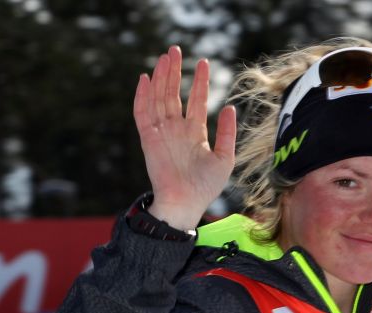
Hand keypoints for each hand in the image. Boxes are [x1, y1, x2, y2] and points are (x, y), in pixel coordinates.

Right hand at [133, 46, 236, 229]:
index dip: (199, 82)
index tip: (204, 62)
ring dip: (161, 78)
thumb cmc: (206, 186)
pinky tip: (146, 78)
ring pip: (159, 98)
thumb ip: (226, 133)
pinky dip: (143, 96)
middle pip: (173, 94)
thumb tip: (229, 107)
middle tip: (175, 50)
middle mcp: (176, 129)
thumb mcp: (224, 158)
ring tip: (164, 57)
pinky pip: (142, 113)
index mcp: (195, 133)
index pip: (196, 100)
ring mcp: (161, 132)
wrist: (186, 203)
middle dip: (175, 72)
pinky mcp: (148, 138)